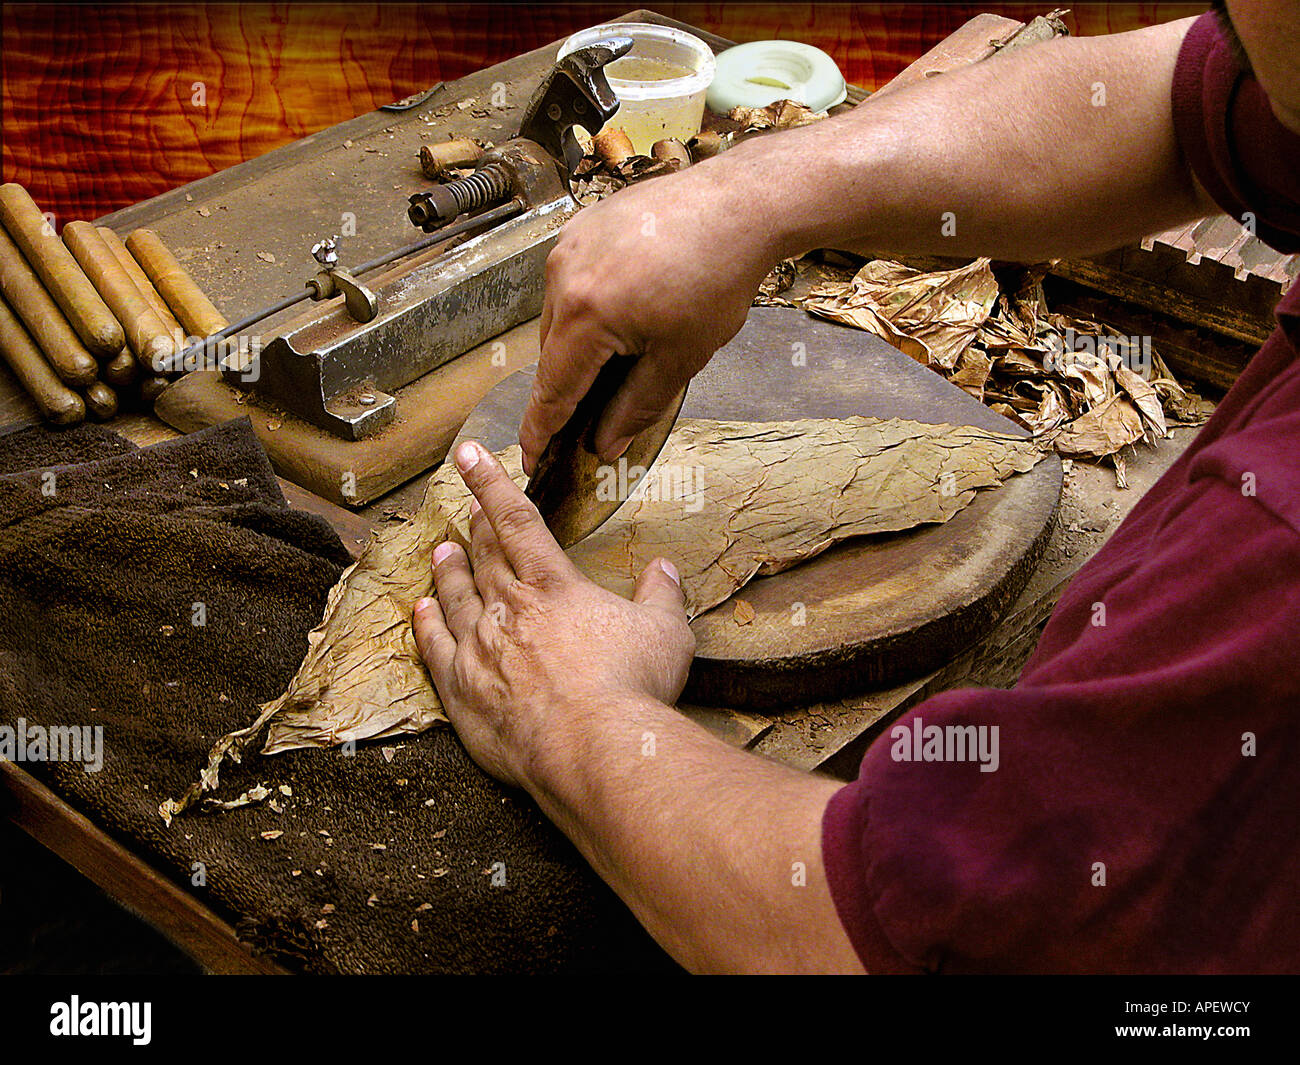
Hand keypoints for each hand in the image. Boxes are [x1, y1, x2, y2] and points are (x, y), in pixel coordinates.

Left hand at [411, 440, 695, 788]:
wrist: (591, 748)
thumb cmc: (631, 688)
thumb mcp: (667, 633)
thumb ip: (661, 596)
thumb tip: (664, 569)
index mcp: (554, 586)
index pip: (518, 520)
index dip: (491, 483)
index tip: (468, 455)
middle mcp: (509, 608)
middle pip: (484, 554)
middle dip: (474, 525)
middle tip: (465, 506)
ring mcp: (479, 647)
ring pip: (454, 595)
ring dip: (447, 569)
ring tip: (441, 550)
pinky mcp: (461, 689)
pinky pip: (435, 646)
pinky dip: (426, 623)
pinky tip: (420, 610)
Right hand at [518, 164, 777, 473]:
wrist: (738, 206)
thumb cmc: (717, 278)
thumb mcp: (680, 359)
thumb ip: (636, 407)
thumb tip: (605, 445)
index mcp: (584, 314)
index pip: (551, 389)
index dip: (540, 430)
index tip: (532, 459)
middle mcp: (564, 275)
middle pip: (551, 353)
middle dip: (568, 387)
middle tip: (588, 416)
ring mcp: (569, 246)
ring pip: (559, 316)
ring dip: (579, 343)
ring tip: (623, 352)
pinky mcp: (582, 227)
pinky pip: (570, 281)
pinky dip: (587, 305)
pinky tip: (625, 309)